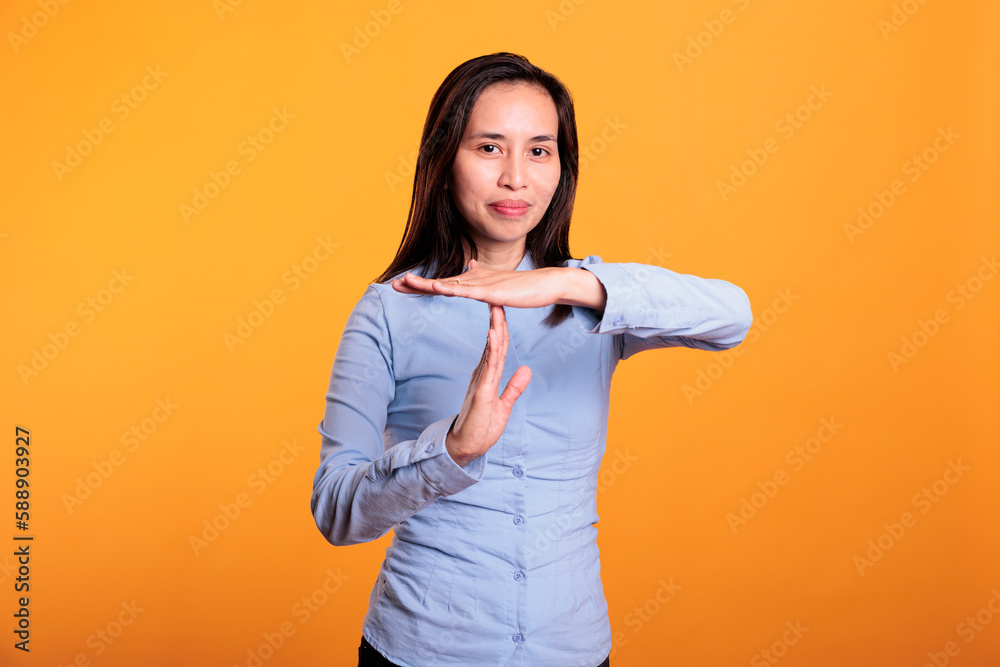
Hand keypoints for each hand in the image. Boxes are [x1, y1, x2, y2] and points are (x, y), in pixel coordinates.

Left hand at [392, 259, 578, 308]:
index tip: (401, 285)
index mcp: (472, 281)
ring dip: (426, 284)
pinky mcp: (491, 290)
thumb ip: (482, 275)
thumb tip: (470, 264)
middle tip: (393, 284)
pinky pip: (467, 291)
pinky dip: (450, 289)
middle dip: (415, 283)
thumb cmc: (521, 286)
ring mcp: (481, 284)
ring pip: (448, 284)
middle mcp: (473, 279)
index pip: (441, 283)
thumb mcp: (496, 283)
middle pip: (438, 282)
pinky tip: (436, 288)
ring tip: (406, 283)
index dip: (420, 284)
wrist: (543, 284)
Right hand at [446, 303, 530, 466]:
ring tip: (496, 307)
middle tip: (497, 295)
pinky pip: (488, 366)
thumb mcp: (504, 405)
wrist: (466, 447)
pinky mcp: (482, 392)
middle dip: (496, 318)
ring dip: (494, 327)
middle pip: (493, 342)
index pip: (497, 346)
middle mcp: (483, 374)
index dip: (501, 326)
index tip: (502, 307)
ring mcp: (481, 381)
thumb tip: (526, 370)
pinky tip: (493, 332)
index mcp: (487, 375)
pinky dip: (491, 348)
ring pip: (490, 349)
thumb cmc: (481, 428)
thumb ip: (514, 387)